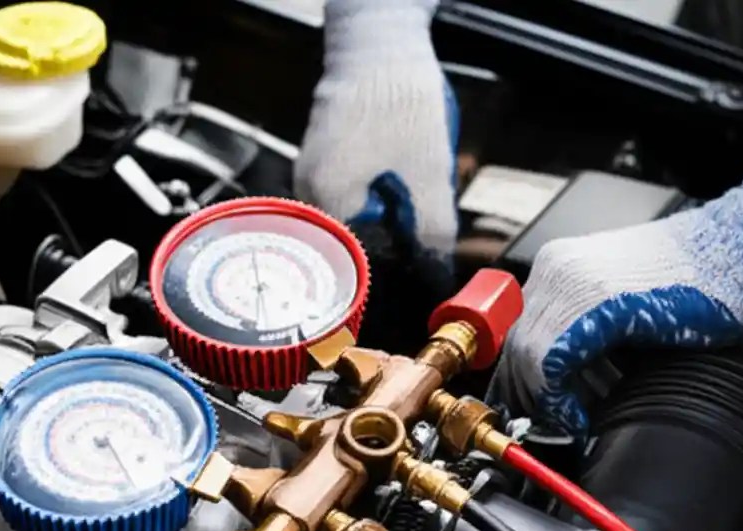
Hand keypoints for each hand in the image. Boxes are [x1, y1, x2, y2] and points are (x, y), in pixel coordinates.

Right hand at [295, 0, 457, 266]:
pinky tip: (396, 165)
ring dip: (387, 210)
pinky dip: (377, 189)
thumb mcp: (429, 174)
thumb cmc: (400, 99)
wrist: (380, 39)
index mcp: (326, 204)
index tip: (420, 255)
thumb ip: (433, 234)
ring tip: (408, 179)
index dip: (395, 263)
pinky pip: (349, 192)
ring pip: (354, 216)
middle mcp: (306, 195)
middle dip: (393, 232)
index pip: (358, 263)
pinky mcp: (321, 157)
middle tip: (419, 205)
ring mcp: (309, 174)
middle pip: (354, 241)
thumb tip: (437, 278)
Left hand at [494, 170, 742, 434]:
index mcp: (558, 266)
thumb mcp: (616, 302)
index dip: (522, 381)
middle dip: (529, 396)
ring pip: (529, 358)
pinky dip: (561, 398)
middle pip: (516, 347)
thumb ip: (580, 332)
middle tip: (548, 425)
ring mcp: (574, 283)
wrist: (737, 251)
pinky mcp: (598, 304)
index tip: (536, 410)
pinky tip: (580, 417)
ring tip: (569, 423)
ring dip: (546, 401)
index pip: (516, 333)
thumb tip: (555, 382)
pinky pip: (554, 360)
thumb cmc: (692, 280)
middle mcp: (557, 269)